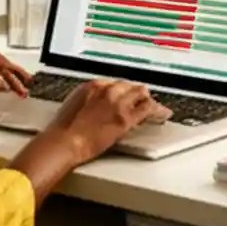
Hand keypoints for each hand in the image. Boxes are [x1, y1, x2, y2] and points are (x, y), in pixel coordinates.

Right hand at [45, 79, 172, 163]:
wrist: (64, 142)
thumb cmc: (64, 130)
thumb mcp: (75, 106)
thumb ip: (90, 101)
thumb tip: (98, 106)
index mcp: (93, 85)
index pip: (116, 83)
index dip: (124, 91)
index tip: (127, 96)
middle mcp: (107, 90)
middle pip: (130, 86)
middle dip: (136, 94)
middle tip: (141, 101)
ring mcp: (118, 103)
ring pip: (142, 94)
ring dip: (147, 100)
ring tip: (154, 107)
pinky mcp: (126, 118)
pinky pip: (148, 109)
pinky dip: (158, 110)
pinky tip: (162, 114)